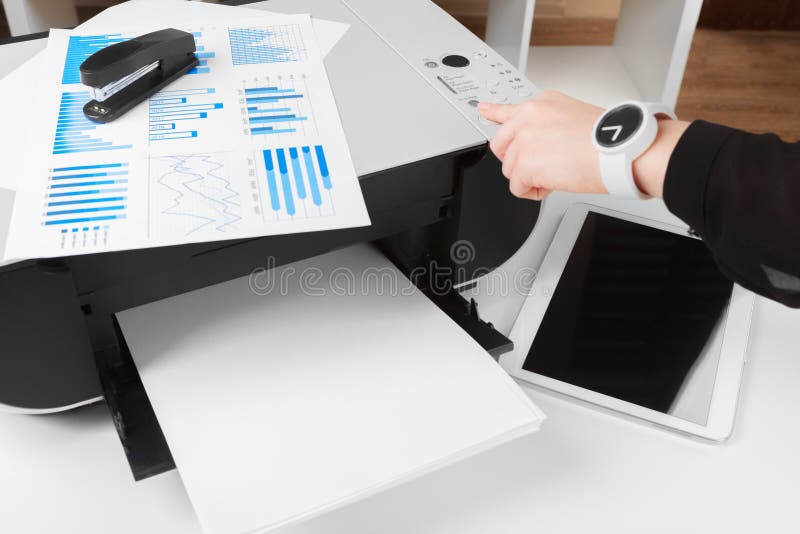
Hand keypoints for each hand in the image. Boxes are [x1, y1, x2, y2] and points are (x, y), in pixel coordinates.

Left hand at [479, 91, 689, 199]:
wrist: (620, 150)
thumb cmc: (609, 140)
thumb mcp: (573, 118)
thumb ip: (548, 126)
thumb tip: (540, 145)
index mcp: (541, 104)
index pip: (507, 109)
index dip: (493, 113)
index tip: (483, 110)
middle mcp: (529, 117)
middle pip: (502, 147)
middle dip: (518, 161)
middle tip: (544, 165)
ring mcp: (524, 139)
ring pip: (510, 170)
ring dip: (530, 177)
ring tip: (559, 171)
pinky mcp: (524, 164)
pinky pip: (518, 188)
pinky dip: (534, 192)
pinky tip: (554, 183)